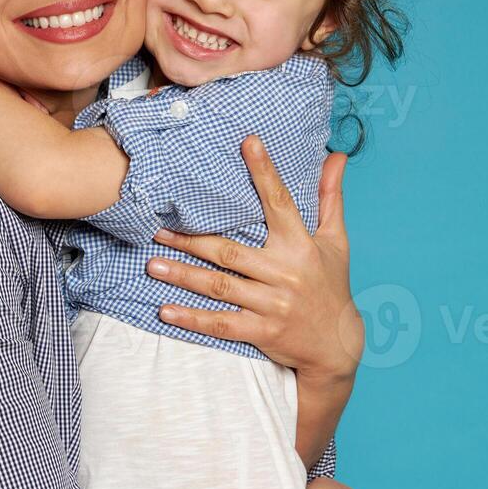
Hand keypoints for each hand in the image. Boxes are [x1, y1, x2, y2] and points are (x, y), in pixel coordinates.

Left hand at [148, 136, 361, 381]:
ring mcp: (273, 305)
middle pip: (230, 251)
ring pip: (219, 286)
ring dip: (182, 275)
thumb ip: (330, 198)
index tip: (247, 142)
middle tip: (157, 227)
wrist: (337, 346)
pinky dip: (191, 319)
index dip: (265, 172)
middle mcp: (285, 273)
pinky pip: (221, 324)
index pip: (280, 202)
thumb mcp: (336, 241)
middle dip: (191, 239)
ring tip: (151, 264)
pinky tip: (165, 310)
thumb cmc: (331, 284)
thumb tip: (336, 156)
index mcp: (301, 246)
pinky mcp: (262, 332)